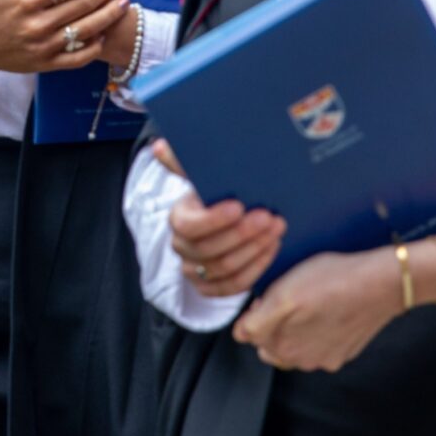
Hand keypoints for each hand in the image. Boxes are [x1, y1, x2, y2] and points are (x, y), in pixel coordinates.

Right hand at [0, 0, 129, 89]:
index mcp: (25, 1)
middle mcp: (36, 25)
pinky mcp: (46, 64)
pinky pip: (77, 57)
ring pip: (85, 31)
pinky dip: (94, 46)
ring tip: (122, 3)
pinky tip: (103, 32)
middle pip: (81, 6)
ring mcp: (43, 47)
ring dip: (108, 15)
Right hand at [157, 133, 284, 298]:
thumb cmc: (218, 194)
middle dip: (243, 234)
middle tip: (269, 218)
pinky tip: (272, 248)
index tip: (240, 206)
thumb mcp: (203, 175)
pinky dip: (256, 268)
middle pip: (210, 251)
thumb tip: (158, 147)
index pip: (189, 226)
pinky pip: (233, 286)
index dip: (214, 220)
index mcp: (178, 218)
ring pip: (225, 269)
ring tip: (277, 229)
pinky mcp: (210, 288)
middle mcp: (182, 248)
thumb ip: (184, 160)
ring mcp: (195, 272)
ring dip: (254, 249)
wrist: (228, 218)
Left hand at [232, 249, 403, 372]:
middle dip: (273, 325)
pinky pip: (321, 347)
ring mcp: (323, 360)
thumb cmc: (332, 282)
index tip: (270, 295)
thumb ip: (256, 322)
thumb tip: (241, 335)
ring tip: (310, 305)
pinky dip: (320, 334)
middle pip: (271, 344)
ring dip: (295, 331)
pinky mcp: (343, 355)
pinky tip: (328, 314)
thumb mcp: (284, 293)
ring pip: (295, 348)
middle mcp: (300, 360)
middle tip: (289, 298)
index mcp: (281, 346)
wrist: (380, 284)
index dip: (256, 311)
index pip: (249, 335)